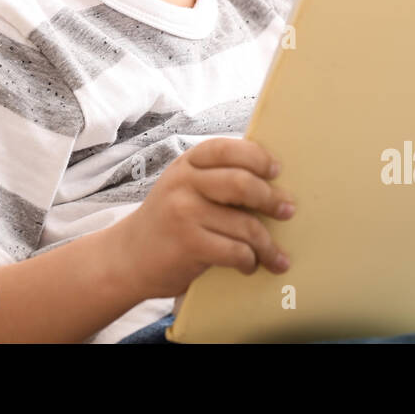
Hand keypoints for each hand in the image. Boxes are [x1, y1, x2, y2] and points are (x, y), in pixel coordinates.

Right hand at [108, 137, 296, 300]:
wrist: (127, 257)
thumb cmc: (167, 222)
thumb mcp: (182, 188)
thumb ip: (213, 179)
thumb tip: (270, 182)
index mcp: (186, 164)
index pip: (226, 149)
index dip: (256, 157)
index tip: (276, 170)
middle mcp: (183, 183)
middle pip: (241, 183)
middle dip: (271, 199)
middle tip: (287, 210)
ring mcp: (184, 213)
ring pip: (245, 224)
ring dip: (267, 244)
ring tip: (276, 255)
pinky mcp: (188, 244)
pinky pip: (235, 251)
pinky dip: (249, 261)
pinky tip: (249, 264)